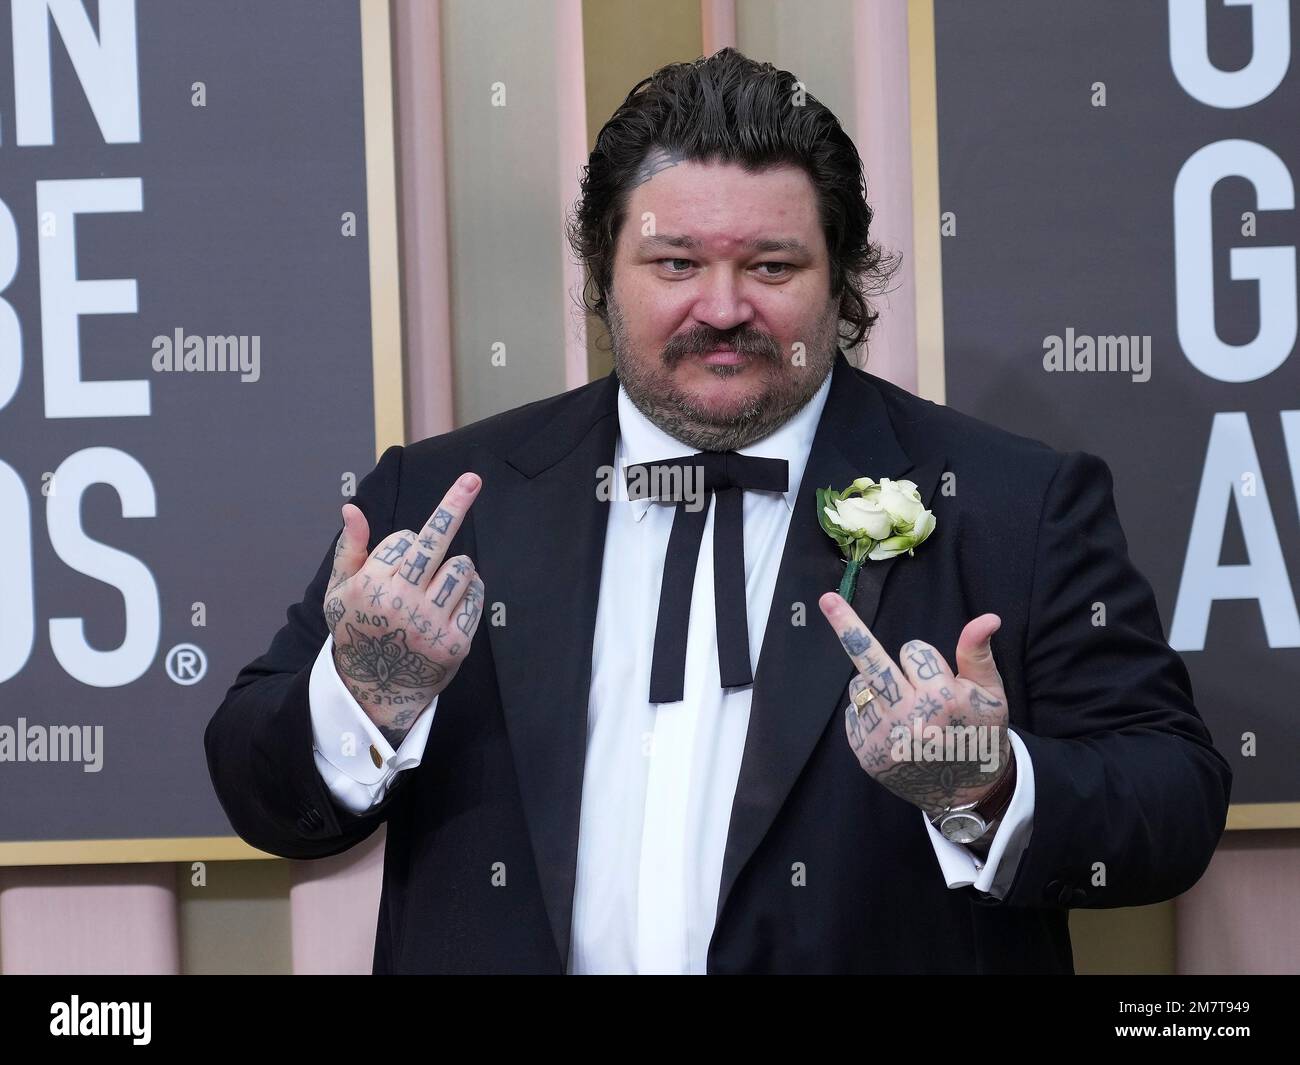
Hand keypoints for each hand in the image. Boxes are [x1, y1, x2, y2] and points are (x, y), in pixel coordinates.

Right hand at [324, 472, 484, 746]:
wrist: (376, 690)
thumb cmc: (357, 631)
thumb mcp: (340, 593)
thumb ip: (350, 549)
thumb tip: (352, 507)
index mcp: (370, 588)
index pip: (404, 540)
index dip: (404, 545)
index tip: (398, 561)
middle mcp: (402, 603)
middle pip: (435, 542)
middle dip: (454, 505)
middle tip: (472, 479)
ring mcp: (432, 624)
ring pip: (461, 567)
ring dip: (454, 568)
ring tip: (437, 588)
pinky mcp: (457, 642)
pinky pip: (476, 595)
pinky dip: (469, 591)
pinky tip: (451, 605)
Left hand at [818, 592, 1011, 818]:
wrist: (967, 792)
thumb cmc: (980, 733)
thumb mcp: (990, 694)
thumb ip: (977, 653)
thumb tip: (987, 617)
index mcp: (942, 700)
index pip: (914, 650)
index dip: (926, 661)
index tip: (940, 678)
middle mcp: (908, 719)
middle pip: (870, 660)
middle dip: (848, 626)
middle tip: (827, 599)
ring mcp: (883, 738)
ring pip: (862, 684)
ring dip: (877, 686)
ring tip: (905, 710)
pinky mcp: (865, 753)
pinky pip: (853, 711)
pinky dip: (869, 711)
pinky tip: (892, 729)